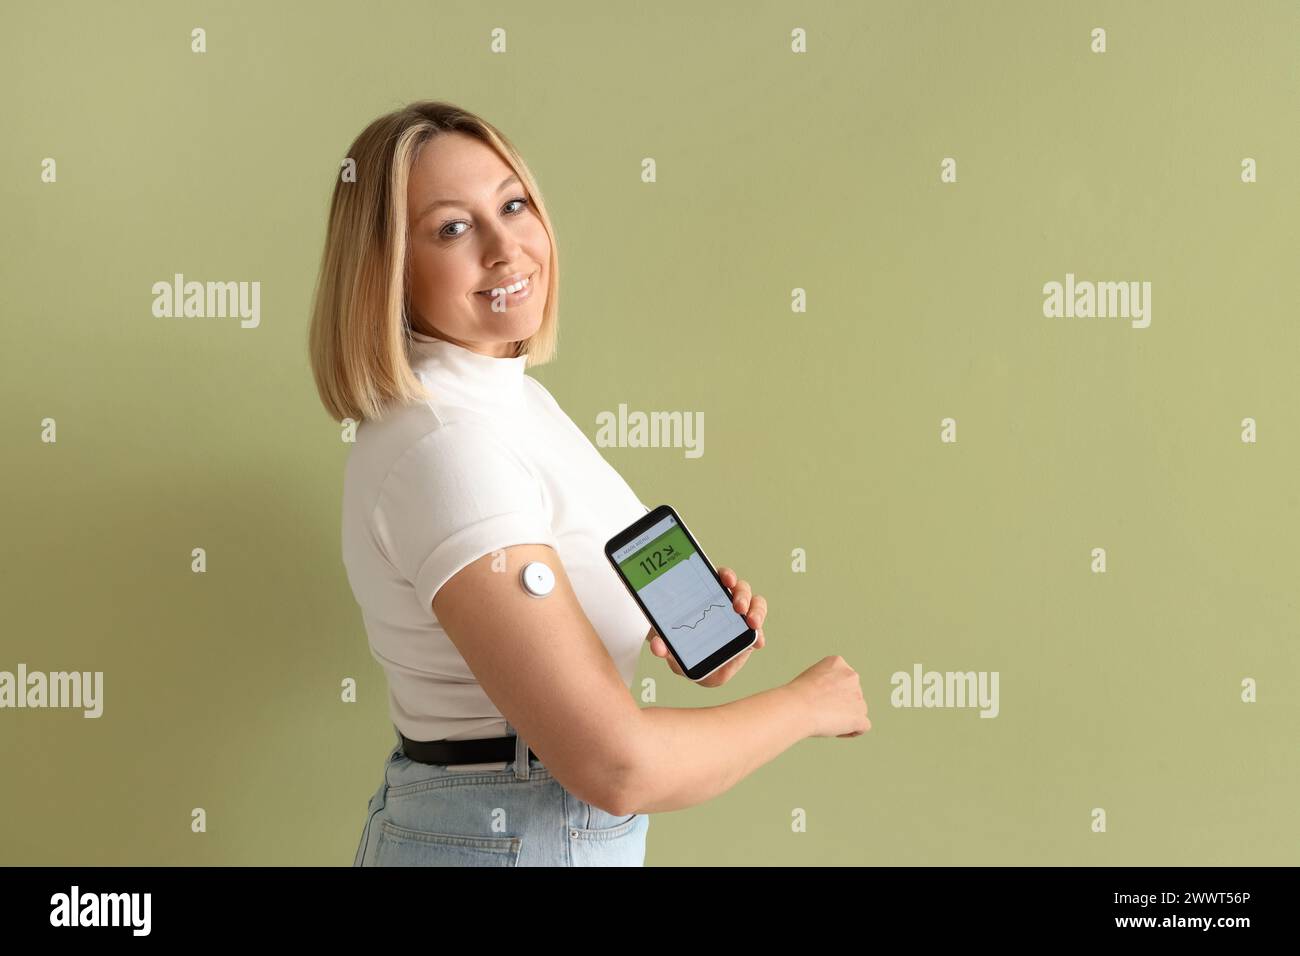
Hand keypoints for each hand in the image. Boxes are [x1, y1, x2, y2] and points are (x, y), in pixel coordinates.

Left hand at [645, 566, 766, 687]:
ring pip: (755, 605)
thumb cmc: (679, 646)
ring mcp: (740, 619)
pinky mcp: (748, 637)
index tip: (725, 579)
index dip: (726, 574)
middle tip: (738, 607)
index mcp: (707, 595)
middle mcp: (726, 602)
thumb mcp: (667, 644)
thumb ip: (662, 644)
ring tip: (751, 623)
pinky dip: (759, 635)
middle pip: (741, 588)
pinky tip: (756, 642)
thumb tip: (657, 646)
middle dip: (742, 594)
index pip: (720, 577)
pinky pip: (758, 632)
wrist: (691, 666)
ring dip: (756, 611)